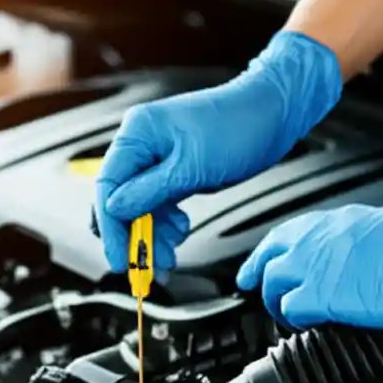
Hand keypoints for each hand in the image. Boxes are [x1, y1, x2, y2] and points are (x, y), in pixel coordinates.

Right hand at [96, 31, 343, 272]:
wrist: (273, 113)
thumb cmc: (238, 128)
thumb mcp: (191, 168)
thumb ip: (149, 191)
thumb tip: (113, 210)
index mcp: (137, 133)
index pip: (108, 186)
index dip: (112, 228)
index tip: (122, 260)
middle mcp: (141, 144)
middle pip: (121, 199)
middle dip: (134, 236)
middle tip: (147, 269)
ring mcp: (157, 157)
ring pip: (140, 206)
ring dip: (152, 235)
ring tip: (169, 257)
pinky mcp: (174, 169)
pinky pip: (158, 203)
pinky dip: (166, 223)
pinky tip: (179, 234)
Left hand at [235, 188, 382, 330]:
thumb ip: (366, 245)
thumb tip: (363, 260)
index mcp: (344, 221)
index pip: (289, 233)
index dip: (271, 254)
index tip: (263, 267)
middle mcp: (325, 237)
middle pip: (270, 256)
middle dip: (264, 279)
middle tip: (264, 298)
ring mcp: (323, 264)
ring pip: (272, 284)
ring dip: (278, 305)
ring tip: (290, 322)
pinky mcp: (329, 296)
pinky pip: (291, 311)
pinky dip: (294, 323)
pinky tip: (308, 330)